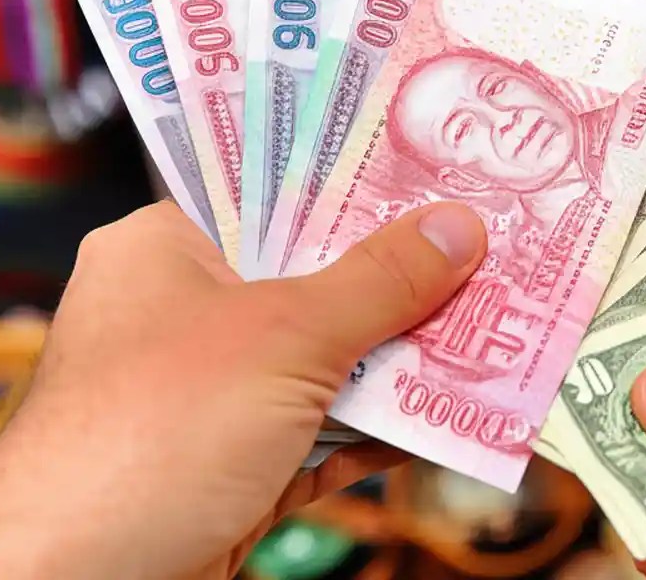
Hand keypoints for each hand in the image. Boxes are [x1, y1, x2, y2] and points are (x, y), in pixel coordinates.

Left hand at [0, 200, 485, 579]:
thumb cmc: (151, 433)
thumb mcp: (283, 336)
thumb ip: (378, 282)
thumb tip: (457, 228)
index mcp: (167, 251)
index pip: (274, 195)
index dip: (360, 187)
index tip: (438, 177)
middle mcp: (185, 316)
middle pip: (314, 280)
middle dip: (401, 280)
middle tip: (489, 253)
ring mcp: (212, 398)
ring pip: (328, 362)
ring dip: (404, 359)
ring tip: (495, 330)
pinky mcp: (237, 468)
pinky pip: (326, 432)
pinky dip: (382, 428)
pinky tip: (451, 414)